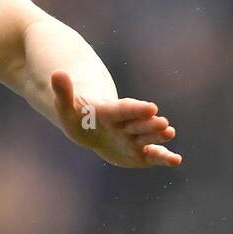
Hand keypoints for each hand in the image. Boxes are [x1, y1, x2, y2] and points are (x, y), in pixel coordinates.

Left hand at [50, 70, 182, 167]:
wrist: (91, 129)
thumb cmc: (79, 116)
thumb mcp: (66, 106)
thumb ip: (63, 92)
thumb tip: (56, 73)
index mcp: (109, 112)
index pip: (123, 109)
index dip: (135, 109)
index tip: (150, 107)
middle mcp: (126, 124)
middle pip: (139, 123)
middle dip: (150, 124)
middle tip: (163, 124)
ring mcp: (134, 138)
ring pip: (148, 137)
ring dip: (158, 136)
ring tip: (169, 133)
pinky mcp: (140, 153)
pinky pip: (153, 155)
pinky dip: (164, 158)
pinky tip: (176, 160)